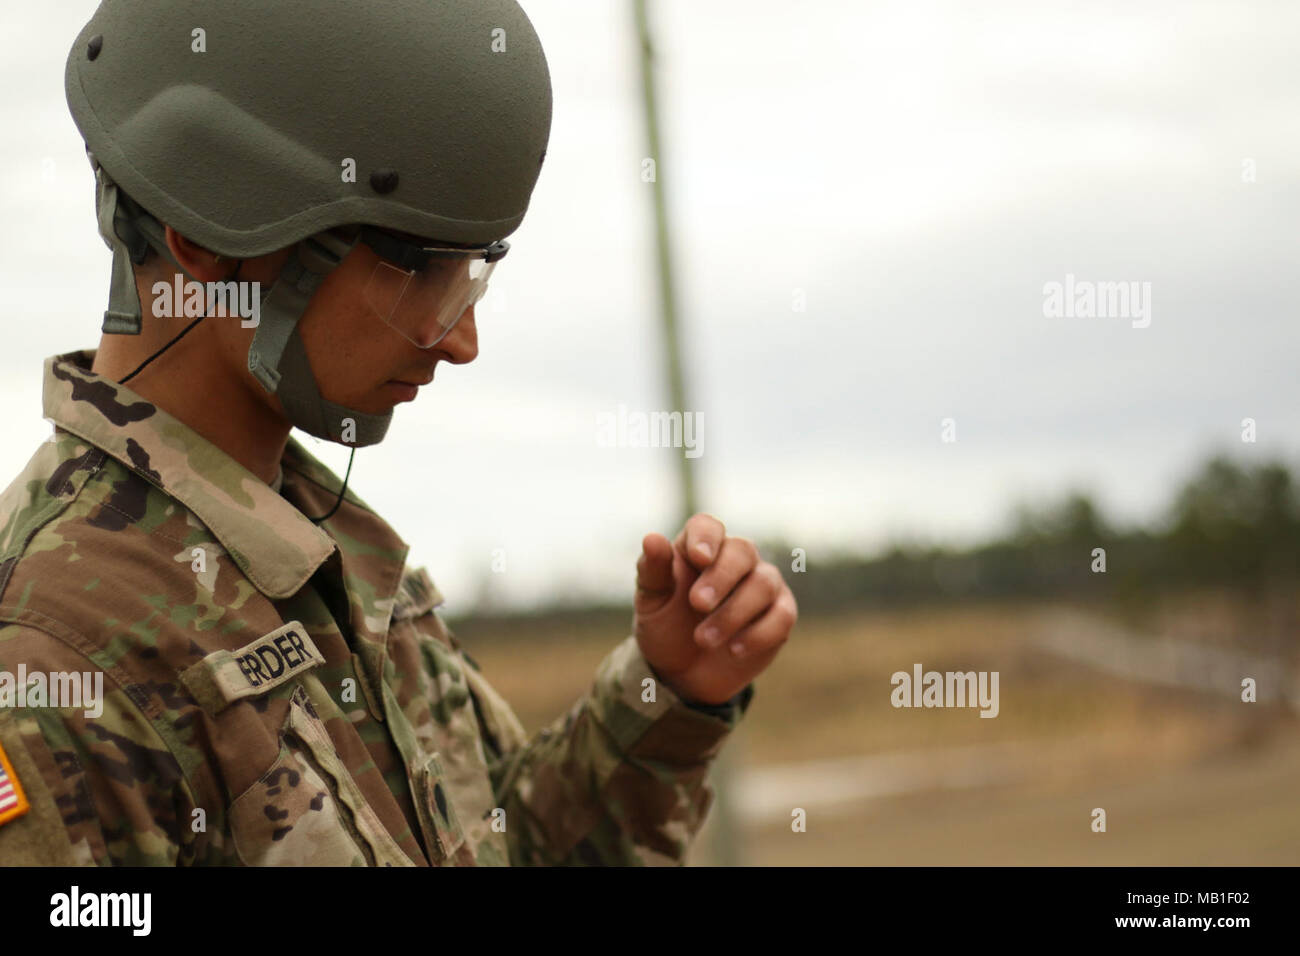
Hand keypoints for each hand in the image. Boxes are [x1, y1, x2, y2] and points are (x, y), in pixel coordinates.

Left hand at [633, 513, 796, 705]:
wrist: (682, 671)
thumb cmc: (666, 625)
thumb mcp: (651, 601)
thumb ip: (652, 570)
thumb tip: (652, 539)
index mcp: (700, 547)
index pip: (708, 527)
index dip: (706, 538)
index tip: (698, 558)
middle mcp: (736, 559)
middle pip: (742, 551)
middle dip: (720, 578)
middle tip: (697, 604)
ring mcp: (762, 584)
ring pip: (763, 583)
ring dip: (733, 613)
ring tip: (703, 639)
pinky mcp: (780, 614)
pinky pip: (782, 616)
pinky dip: (757, 634)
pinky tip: (733, 650)